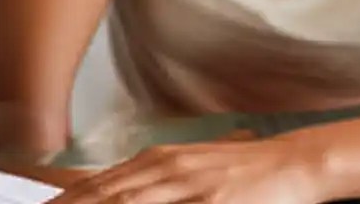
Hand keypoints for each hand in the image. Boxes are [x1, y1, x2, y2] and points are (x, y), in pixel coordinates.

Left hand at [50, 135, 329, 203]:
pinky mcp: (210, 203)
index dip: (67, 198)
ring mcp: (187, 188)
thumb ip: (154, 181)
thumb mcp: (189, 169)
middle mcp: (166, 170)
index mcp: (158, 161)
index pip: (100, 184)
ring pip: (127, 202)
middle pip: (106, 194)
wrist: (292, 163)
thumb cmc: (242, 171)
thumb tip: (118, 191)